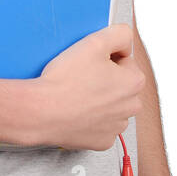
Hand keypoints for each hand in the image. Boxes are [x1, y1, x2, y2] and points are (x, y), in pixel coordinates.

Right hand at [28, 23, 146, 150]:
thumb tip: (125, 41)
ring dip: (98, 100)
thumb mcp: (94, 42)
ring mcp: (116, 126)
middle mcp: (131, 107)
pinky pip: (100, 125)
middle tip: (81, 77)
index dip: (105, 57)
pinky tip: (76, 111)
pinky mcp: (102, 141)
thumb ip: (119, 34)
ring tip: (77, 95)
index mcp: (134, 82)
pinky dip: (90, 119)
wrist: (42, 111)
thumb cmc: (66, 80)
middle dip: (105, 79)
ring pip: (110, 106)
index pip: (124, 60)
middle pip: (120, 84)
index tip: (88, 63)